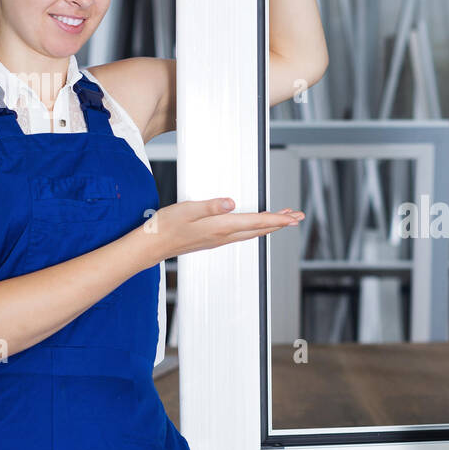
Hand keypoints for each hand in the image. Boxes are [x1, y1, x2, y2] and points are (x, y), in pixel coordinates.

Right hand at [147, 198, 303, 259]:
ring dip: (269, 225)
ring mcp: (219, 240)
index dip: (277, 219)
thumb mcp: (187, 209)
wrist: (151, 246)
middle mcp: (223, 236)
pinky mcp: (213, 240)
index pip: (256, 222)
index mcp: (220, 227)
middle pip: (259, 229)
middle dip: (280, 222)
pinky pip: (242, 234)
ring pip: (252, 232)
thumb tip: (231, 203)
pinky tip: (256, 225)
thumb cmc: (165, 227)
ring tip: (283, 218)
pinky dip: (256, 228)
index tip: (293, 217)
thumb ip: (211, 206)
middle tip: (297, 215)